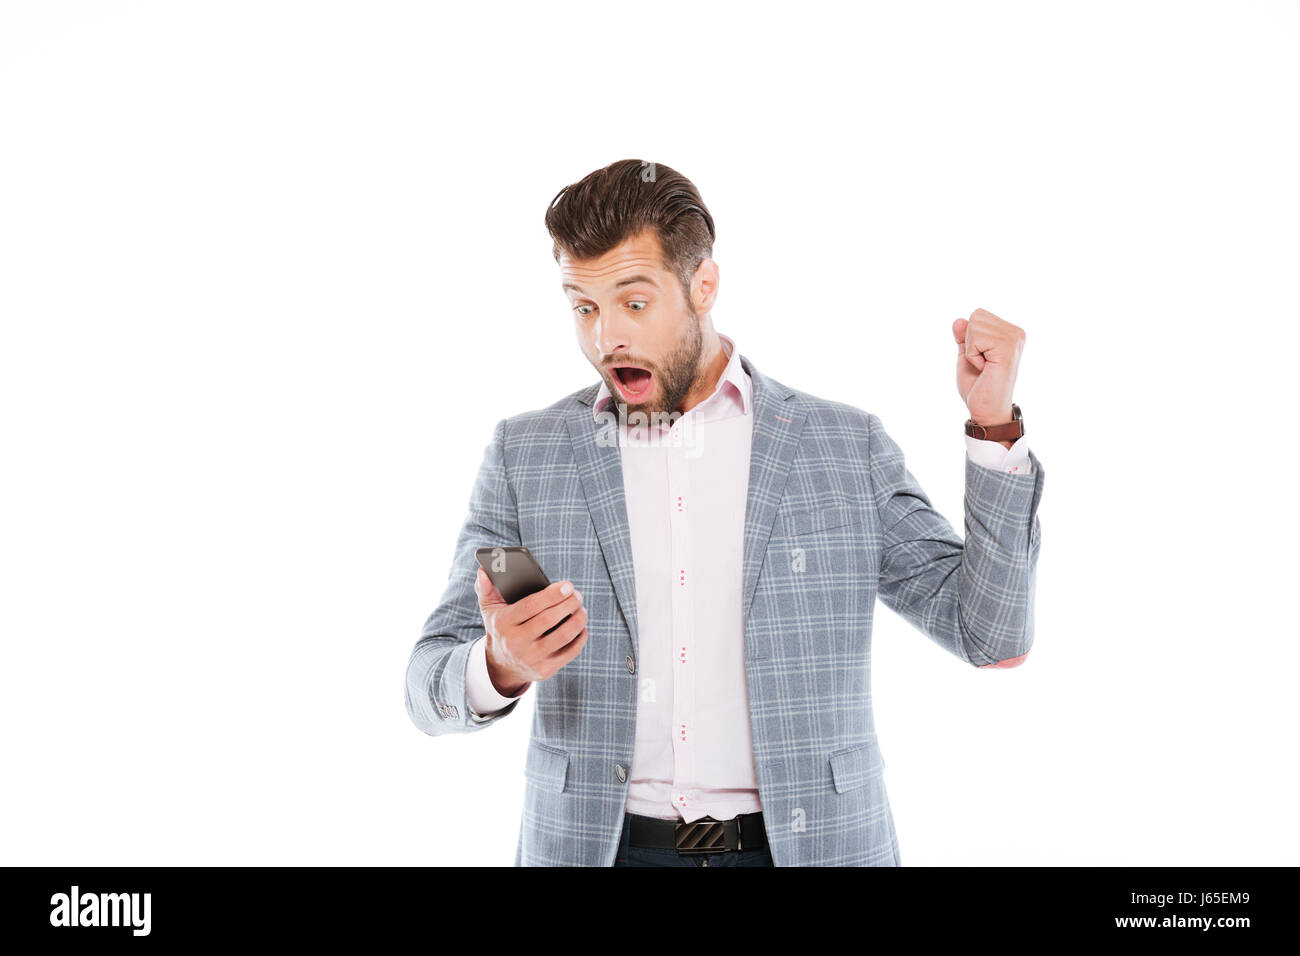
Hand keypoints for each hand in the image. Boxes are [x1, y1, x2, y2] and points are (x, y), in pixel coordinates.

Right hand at [475, 567, 588, 696]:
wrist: (501, 665)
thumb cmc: (501, 628)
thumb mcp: (489, 609)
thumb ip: (486, 588)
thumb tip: (483, 572)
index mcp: (503, 624)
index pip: (530, 606)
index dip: (552, 594)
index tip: (568, 585)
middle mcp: (516, 643)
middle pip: (549, 619)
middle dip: (568, 604)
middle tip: (577, 595)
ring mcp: (531, 659)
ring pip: (563, 636)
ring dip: (578, 619)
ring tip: (581, 609)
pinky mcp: (545, 670)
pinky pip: (570, 652)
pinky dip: (580, 637)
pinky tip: (581, 626)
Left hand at [952, 308, 1024, 428]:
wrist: (987, 410)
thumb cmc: (978, 386)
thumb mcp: (967, 355)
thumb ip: (964, 337)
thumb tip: (958, 320)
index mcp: (1010, 332)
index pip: (978, 315)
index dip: (970, 338)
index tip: (982, 358)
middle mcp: (1016, 332)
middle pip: (976, 316)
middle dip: (970, 342)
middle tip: (983, 363)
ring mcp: (1014, 339)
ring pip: (974, 326)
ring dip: (971, 350)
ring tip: (985, 367)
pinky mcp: (1008, 348)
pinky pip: (975, 339)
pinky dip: (972, 356)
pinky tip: (986, 369)